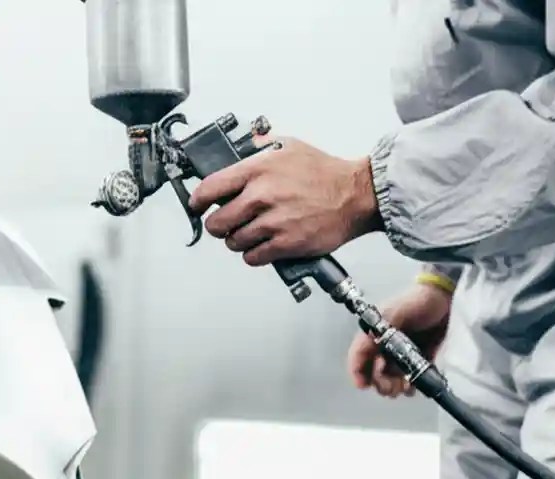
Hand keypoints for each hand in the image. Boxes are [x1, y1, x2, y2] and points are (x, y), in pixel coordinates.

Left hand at [187, 137, 383, 265]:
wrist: (357, 195)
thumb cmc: (325, 172)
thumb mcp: (289, 146)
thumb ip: (260, 146)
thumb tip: (241, 145)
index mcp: (258, 170)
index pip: (209, 188)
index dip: (197, 200)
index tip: (197, 205)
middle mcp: (262, 196)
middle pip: (216, 222)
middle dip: (217, 224)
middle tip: (225, 223)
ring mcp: (273, 222)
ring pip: (233, 242)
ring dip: (237, 240)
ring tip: (248, 233)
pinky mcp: (286, 244)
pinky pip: (253, 257)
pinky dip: (253, 254)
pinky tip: (261, 245)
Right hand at [348, 284, 452, 397]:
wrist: (445, 298)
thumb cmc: (416, 303)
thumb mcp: (393, 314)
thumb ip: (379, 332)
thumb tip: (367, 354)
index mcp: (374, 335)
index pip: (359, 357)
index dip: (357, 372)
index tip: (364, 385)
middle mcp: (385, 346)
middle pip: (375, 372)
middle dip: (381, 384)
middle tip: (392, 389)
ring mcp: (403, 353)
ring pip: (392, 378)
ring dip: (396, 387)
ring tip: (405, 387)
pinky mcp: (420, 358)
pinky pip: (411, 377)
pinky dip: (411, 385)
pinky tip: (414, 386)